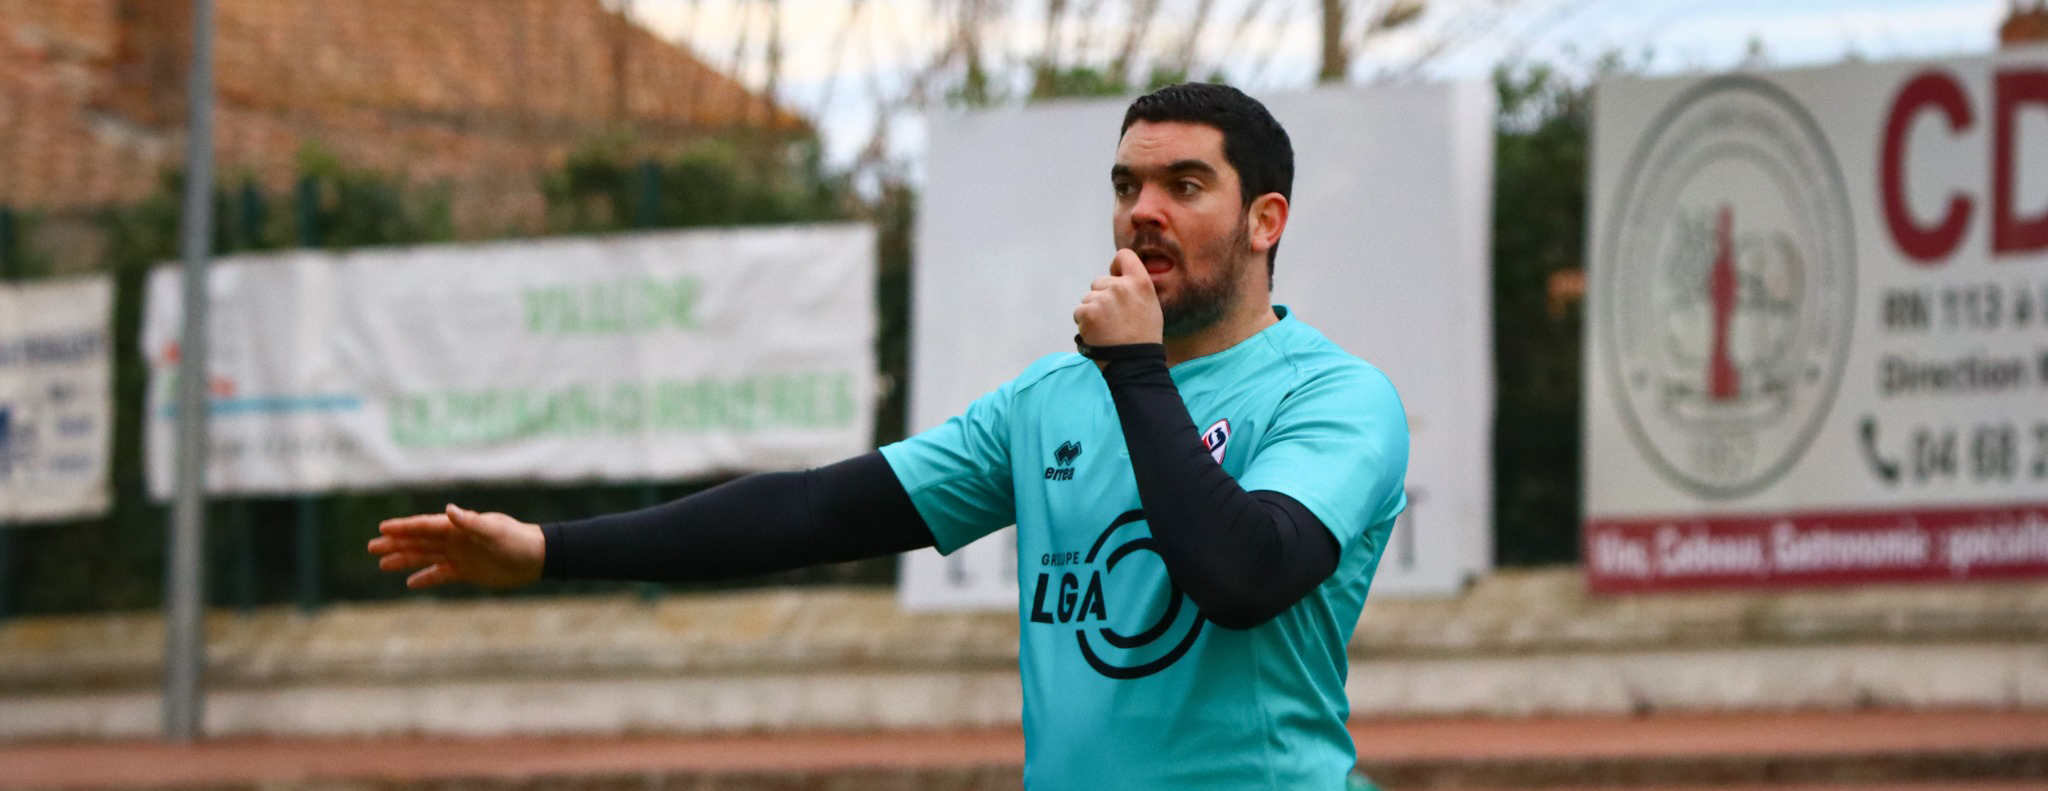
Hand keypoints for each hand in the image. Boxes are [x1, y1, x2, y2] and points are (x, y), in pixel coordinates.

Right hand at [368, 504, 544, 589]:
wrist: (537, 558)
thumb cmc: (518, 541)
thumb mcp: (494, 531)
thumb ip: (471, 522)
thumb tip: (449, 510)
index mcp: (459, 527)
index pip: (425, 525)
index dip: (404, 527)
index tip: (382, 528)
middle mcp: (456, 539)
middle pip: (419, 541)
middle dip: (395, 543)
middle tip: (371, 547)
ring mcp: (460, 554)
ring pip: (425, 557)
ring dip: (405, 560)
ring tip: (382, 565)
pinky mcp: (467, 570)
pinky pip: (441, 574)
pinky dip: (426, 577)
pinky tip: (410, 583)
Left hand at [1073, 249, 1162, 347]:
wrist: (1134, 364)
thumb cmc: (1143, 337)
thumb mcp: (1150, 306)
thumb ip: (1135, 288)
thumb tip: (1118, 278)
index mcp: (1140, 282)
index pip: (1123, 256)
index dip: (1116, 268)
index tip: (1116, 279)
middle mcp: (1121, 286)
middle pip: (1100, 282)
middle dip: (1102, 297)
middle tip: (1114, 319)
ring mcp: (1102, 299)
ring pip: (1088, 298)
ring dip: (1093, 311)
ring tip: (1107, 329)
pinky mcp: (1087, 313)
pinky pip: (1080, 311)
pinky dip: (1085, 323)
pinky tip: (1098, 334)